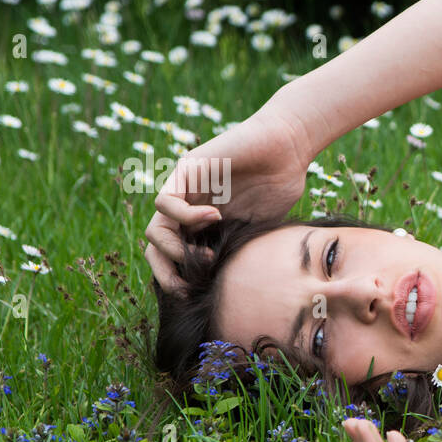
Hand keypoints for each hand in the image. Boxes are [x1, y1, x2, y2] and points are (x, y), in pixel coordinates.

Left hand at [143, 107, 314, 293]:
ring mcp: (184, 192)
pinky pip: (165, 203)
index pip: (175, 260)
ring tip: (208, 254)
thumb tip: (230, 293)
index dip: (180, 281)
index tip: (200, 294)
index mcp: (204, 229)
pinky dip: (187, 216)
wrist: (287, 147)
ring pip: (154, 231)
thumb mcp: (260, 231)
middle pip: (156, 250)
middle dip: (167, 274)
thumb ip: (239, 253)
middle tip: (191, 286)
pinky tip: (216, 217)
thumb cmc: (280, 186)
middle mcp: (188, 211)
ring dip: (175, 250)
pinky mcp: (185, 171)